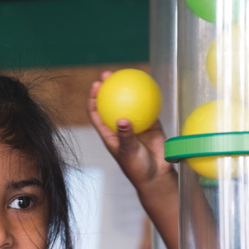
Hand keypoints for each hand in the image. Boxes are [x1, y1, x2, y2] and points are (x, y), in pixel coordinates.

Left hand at [87, 73, 176, 189]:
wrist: (156, 175)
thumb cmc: (137, 167)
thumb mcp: (129, 152)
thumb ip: (126, 136)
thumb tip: (122, 119)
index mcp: (108, 133)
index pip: (96, 113)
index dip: (93, 98)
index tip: (96, 85)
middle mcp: (119, 126)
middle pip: (109, 103)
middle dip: (107, 87)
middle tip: (108, 74)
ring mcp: (134, 124)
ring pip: (128, 102)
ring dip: (126, 88)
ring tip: (129, 73)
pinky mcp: (150, 124)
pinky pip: (148, 107)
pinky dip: (148, 97)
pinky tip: (151, 84)